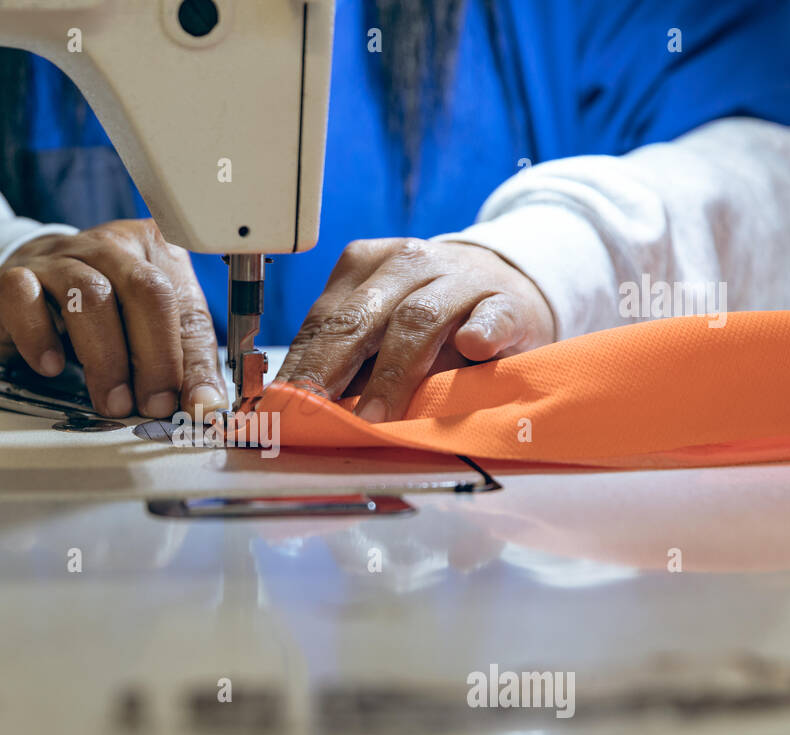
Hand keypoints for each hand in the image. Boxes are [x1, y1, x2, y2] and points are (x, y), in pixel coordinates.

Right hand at [0, 218, 226, 418]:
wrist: (30, 281)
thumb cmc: (100, 308)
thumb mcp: (149, 330)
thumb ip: (181, 361)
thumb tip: (204, 403)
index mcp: (156, 252)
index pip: (187, 307)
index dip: (192, 362)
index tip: (193, 405)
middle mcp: (110, 246)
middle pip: (145, 290)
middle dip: (153, 358)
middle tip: (150, 406)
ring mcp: (59, 257)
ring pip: (89, 295)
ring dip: (105, 359)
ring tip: (112, 401)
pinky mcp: (12, 277)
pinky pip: (24, 298)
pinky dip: (39, 337)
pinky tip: (51, 366)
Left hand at [276, 238, 554, 421]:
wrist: (509, 283)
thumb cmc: (433, 318)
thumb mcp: (382, 330)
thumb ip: (349, 362)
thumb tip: (300, 408)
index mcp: (364, 268)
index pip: (322, 321)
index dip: (299, 368)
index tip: (280, 408)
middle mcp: (407, 263)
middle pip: (359, 318)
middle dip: (330, 371)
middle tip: (313, 415)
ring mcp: (459, 279)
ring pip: (417, 319)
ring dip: (393, 372)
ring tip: (375, 416)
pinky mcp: (507, 301)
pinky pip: (491, 314)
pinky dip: (481, 330)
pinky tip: (472, 346)